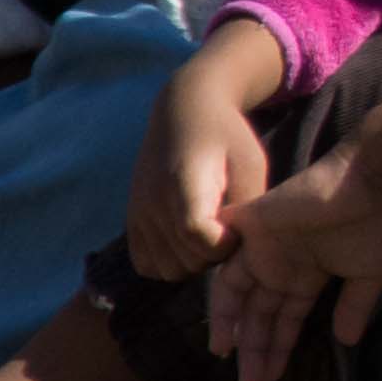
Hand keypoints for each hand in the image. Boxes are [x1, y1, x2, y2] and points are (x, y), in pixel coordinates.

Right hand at [126, 20, 286, 280]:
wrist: (184, 111)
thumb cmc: (227, 136)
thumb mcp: (250, 162)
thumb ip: (247, 204)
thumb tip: (242, 245)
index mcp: (183, 182)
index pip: (197, 235)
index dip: (225, 243)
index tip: (239, 228)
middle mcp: (153, 201)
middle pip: (184, 260)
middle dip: (214, 255)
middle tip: (230, 231)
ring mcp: (138, 213)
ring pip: (166, 270)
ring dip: (193, 262)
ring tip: (211, 235)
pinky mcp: (132, 220)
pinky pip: (146, 264)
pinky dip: (169, 263)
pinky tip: (190, 241)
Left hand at [203, 149, 381, 380]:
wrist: (371, 174)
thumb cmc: (376, 220)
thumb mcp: (370, 273)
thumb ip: (354, 306)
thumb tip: (346, 343)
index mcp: (307, 273)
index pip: (284, 317)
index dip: (276, 347)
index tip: (268, 378)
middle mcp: (280, 262)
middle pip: (257, 312)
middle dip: (254, 347)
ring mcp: (263, 245)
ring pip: (235, 291)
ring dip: (231, 324)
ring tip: (226, 356)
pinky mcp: (252, 224)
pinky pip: (220, 247)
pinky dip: (209, 268)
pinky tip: (204, 302)